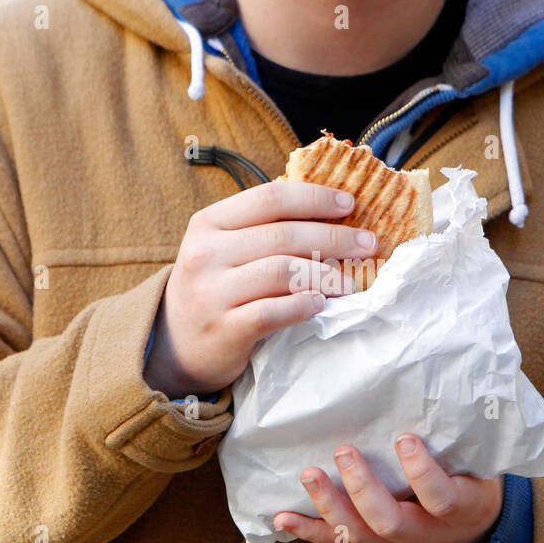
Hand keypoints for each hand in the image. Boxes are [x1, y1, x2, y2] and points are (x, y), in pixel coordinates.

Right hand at [144, 179, 377, 397]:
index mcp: (209, 222)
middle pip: (283, 235)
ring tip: (351, 282)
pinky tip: (321, 304)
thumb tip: (332, 211)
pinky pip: (272, 312)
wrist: (175, 345)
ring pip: (281, 271)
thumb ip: (264, 229)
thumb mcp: (225, 249)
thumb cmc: (215, 289)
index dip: (314, 198)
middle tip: (368, 244)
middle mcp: (206, 252)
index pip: (270, 197)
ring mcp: (212, 292)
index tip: (350, 204)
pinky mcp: (223, 328)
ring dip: (325, 275)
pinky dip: (302, 305)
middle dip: (335, 237)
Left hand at [274, 433, 504, 542]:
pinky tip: (281, 517)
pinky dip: (307, 530)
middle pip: (388, 520)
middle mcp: (424, 531)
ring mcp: (394, 542)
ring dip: (329, 504)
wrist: (471, 538)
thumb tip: (449, 389)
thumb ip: (464, 442)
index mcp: (459, 509)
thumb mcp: (482, 467)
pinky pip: (337, 540)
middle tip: (344, 451)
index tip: (404, 438)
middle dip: (363, 488)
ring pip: (358, 531)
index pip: (440, 496)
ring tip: (308, 473)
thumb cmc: (473, 485)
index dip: (421, 472)